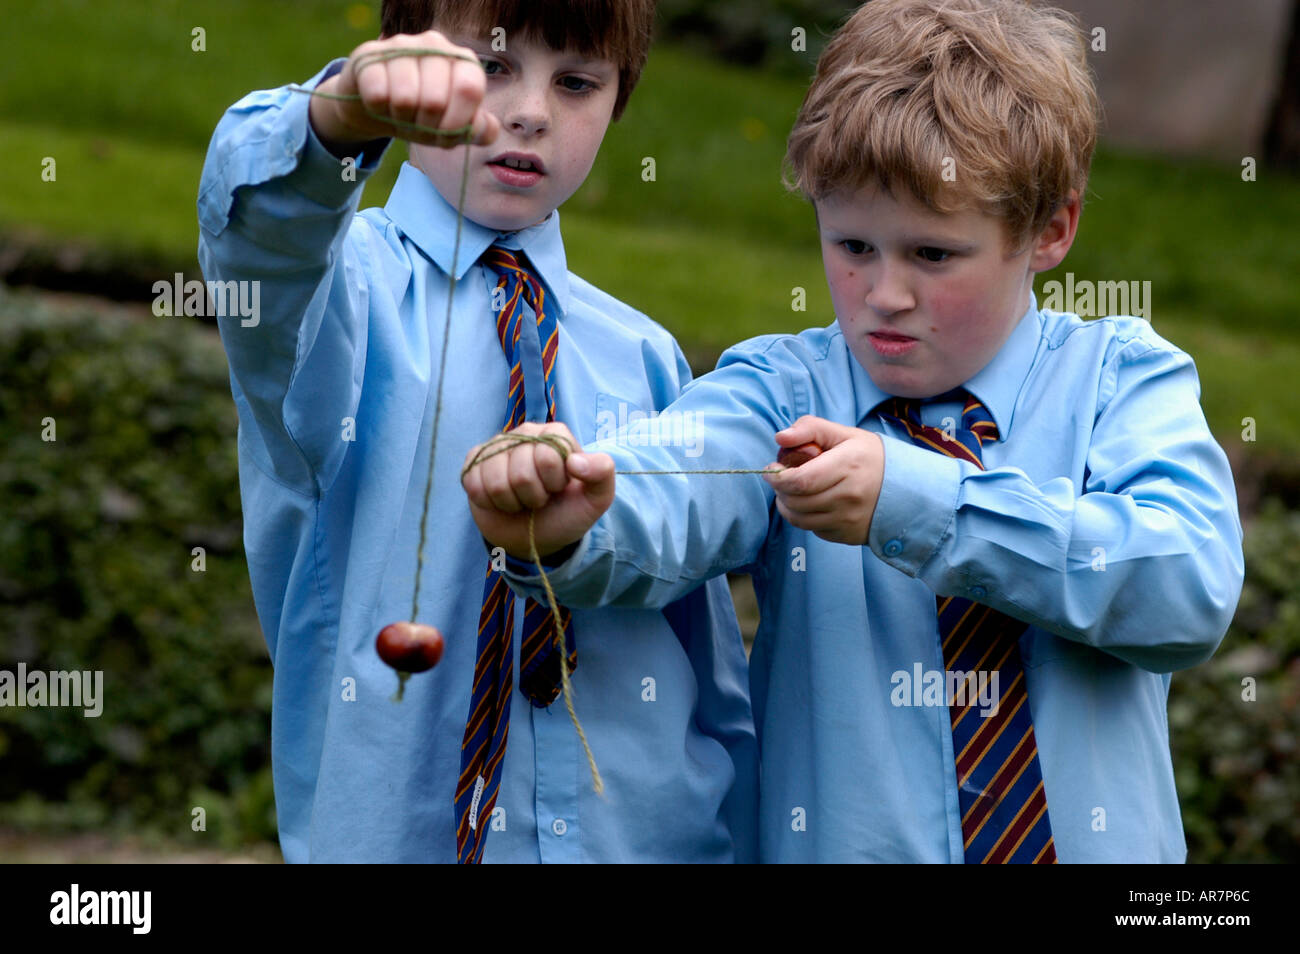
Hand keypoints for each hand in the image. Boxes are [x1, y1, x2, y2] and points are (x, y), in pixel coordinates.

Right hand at [310, 31, 500, 150]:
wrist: (378, 104)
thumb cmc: (423, 115)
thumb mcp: (453, 128)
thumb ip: (477, 131)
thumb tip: (486, 128)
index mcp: (463, 61)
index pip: (469, 88)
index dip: (457, 122)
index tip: (447, 134)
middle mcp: (435, 44)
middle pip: (435, 100)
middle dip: (425, 126)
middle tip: (418, 123)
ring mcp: (401, 45)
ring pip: (405, 98)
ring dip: (401, 119)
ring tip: (400, 113)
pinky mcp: (370, 55)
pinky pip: (378, 95)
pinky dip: (379, 110)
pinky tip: (380, 103)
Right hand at [461, 422, 615, 560]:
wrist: (536, 536)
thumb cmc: (566, 512)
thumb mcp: (596, 498)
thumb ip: (602, 473)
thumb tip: (576, 462)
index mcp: (555, 435)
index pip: (548, 456)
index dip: (553, 482)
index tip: (558, 488)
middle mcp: (524, 433)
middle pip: (521, 471)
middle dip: (533, 496)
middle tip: (539, 498)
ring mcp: (496, 447)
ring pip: (496, 480)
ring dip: (512, 502)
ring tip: (521, 500)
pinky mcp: (474, 462)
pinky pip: (474, 484)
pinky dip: (489, 502)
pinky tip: (500, 500)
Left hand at [763, 416, 884, 544]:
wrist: (907, 488)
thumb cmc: (870, 457)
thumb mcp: (844, 434)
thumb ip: (810, 428)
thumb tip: (780, 437)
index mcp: (847, 466)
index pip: (801, 480)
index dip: (778, 478)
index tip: (771, 470)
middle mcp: (849, 496)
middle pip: (797, 501)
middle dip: (780, 490)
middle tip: (781, 480)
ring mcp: (849, 519)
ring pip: (801, 519)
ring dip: (787, 506)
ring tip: (791, 492)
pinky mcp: (849, 535)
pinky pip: (814, 530)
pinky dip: (805, 518)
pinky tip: (811, 504)